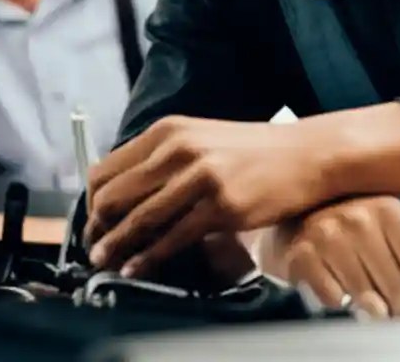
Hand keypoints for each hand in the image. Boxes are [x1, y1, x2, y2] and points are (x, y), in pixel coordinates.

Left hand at [84, 116, 327, 275]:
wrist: (307, 154)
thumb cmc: (255, 151)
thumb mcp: (202, 139)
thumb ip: (164, 159)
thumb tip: (127, 193)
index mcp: (168, 131)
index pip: (107, 168)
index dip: (91, 201)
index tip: (93, 220)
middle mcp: (179, 149)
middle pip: (114, 194)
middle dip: (96, 227)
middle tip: (93, 246)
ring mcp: (201, 177)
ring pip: (139, 218)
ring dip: (115, 245)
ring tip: (105, 261)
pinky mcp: (222, 206)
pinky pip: (173, 238)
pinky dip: (149, 258)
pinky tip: (138, 268)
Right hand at [263, 196, 399, 318]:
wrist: (292, 214)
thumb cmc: (351, 226)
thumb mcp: (391, 231)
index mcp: (389, 210)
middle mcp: (359, 218)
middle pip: (398, 289)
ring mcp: (327, 236)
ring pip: (368, 300)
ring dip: (374, 311)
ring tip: (374, 307)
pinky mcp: (301, 255)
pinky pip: (334, 300)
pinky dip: (340, 302)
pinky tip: (339, 289)